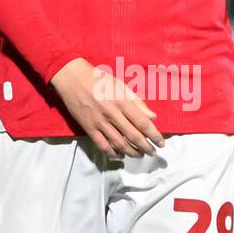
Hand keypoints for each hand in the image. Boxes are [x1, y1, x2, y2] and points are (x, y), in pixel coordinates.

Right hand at [50, 57, 164, 157]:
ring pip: (119, 144)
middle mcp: (112, 114)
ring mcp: (99, 122)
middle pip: (134, 136)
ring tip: (140, 155)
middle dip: (146, 147)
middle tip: (152, 152)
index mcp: (122, 101)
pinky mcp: (88, 128)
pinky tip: (120, 155)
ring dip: (132, 152)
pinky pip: (103, 145)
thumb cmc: (98, 79)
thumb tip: (152, 117)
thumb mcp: (120, 85)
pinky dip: (113, 153)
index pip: (143, 123)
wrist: (71, 78)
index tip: (161, 143)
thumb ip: (137, 102)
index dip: (154, 135)